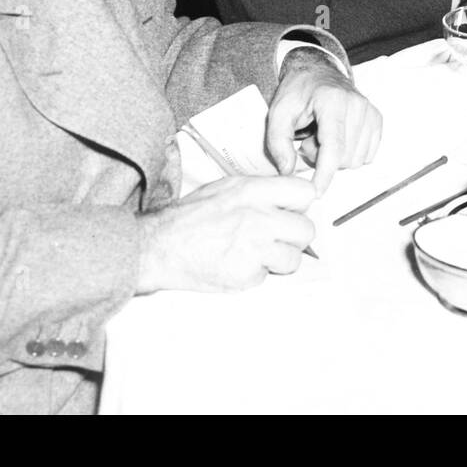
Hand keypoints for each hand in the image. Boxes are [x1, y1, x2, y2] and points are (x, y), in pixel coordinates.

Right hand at [136, 175, 315, 292]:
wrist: (160, 247)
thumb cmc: (189, 219)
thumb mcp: (227, 188)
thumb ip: (261, 192)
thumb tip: (288, 200)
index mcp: (254, 191)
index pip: (305, 192)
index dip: (301, 205)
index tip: (294, 212)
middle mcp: (259, 217)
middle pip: (306, 229)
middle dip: (295, 237)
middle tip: (278, 239)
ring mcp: (255, 247)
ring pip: (293, 258)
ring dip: (280, 260)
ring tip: (257, 255)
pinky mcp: (248, 274)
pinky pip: (268, 277)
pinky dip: (256, 274)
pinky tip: (238, 264)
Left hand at [267, 48, 382, 193]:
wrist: (318, 72)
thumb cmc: (299, 91)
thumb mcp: (278, 111)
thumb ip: (278, 142)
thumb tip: (287, 170)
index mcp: (332, 101)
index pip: (333, 147)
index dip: (325, 174)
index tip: (316, 192)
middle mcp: (357, 105)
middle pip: (344, 157)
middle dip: (322, 158)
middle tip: (309, 140)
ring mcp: (370, 112)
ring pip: (356, 160)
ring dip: (336, 157)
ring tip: (322, 137)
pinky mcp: (377, 119)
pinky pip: (367, 155)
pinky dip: (350, 154)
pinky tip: (338, 138)